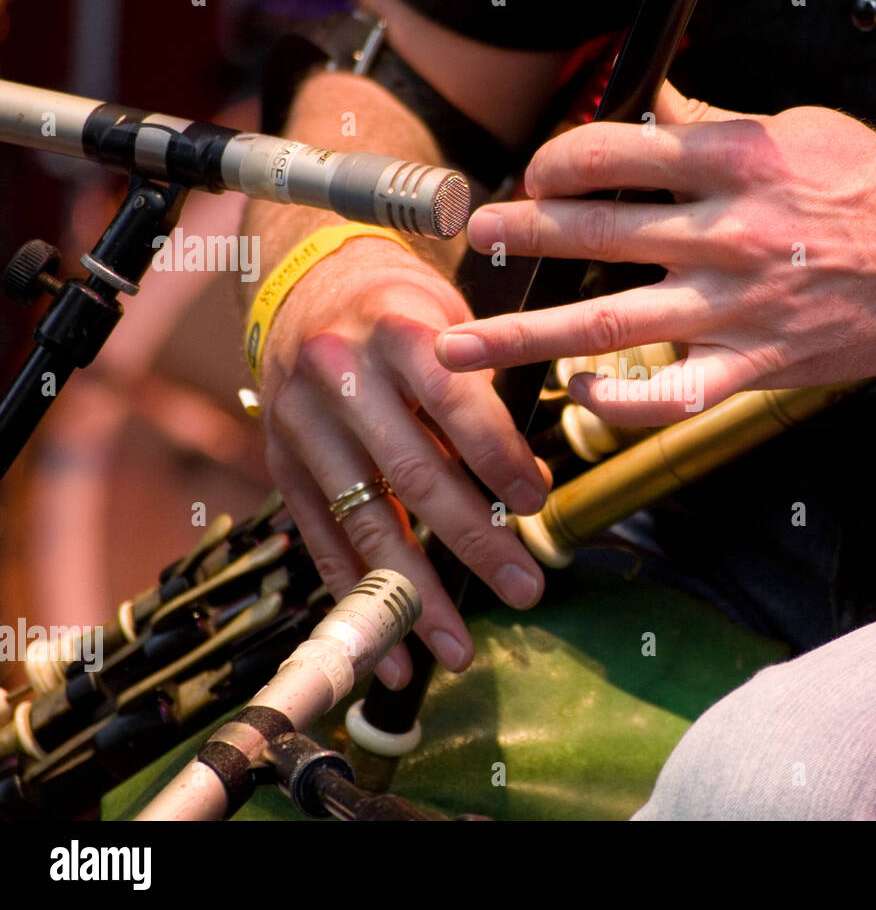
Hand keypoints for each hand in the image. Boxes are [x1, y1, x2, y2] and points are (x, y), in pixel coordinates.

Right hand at [257, 237, 551, 684]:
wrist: (306, 284)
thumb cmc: (401, 309)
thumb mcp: (450, 323)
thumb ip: (482, 397)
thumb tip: (526, 485)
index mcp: (398, 331)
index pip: (457, 404)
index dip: (500, 459)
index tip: (537, 506)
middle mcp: (341, 376)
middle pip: (414, 473)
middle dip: (474, 541)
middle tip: (525, 588)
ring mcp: (302, 424)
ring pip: (366, 521)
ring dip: (416, 593)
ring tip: (458, 646)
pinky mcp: (281, 463)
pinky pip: (321, 541)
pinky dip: (358, 598)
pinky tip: (389, 648)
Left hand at [433, 81, 875, 424]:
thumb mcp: (801, 131)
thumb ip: (718, 125)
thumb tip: (660, 106)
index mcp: (736, 161)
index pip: (614, 153)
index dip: (558, 162)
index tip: (537, 174)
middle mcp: (728, 233)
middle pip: (594, 234)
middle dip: (521, 235)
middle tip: (476, 239)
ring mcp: (741, 306)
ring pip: (611, 323)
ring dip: (526, 333)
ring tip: (465, 343)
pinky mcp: (762, 365)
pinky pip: (674, 395)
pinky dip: (620, 401)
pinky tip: (578, 394)